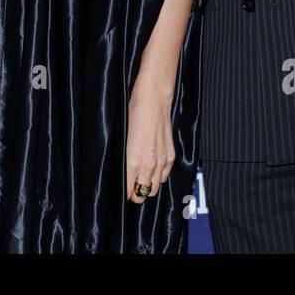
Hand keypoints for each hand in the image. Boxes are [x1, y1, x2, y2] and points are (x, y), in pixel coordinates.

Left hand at [126, 82, 173, 203]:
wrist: (153, 101)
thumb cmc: (134, 115)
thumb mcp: (123, 139)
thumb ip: (125, 159)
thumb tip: (124, 171)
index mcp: (133, 162)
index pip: (130, 190)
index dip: (126, 194)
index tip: (123, 193)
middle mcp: (149, 165)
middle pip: (144, 193)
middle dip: (137, 194)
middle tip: (131, 189)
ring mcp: (162, 161)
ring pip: (155, 187)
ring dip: (148, 186)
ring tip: (141, 181)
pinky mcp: (171, 155)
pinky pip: (165, 176)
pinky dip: (158, 177)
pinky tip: (153, 170)